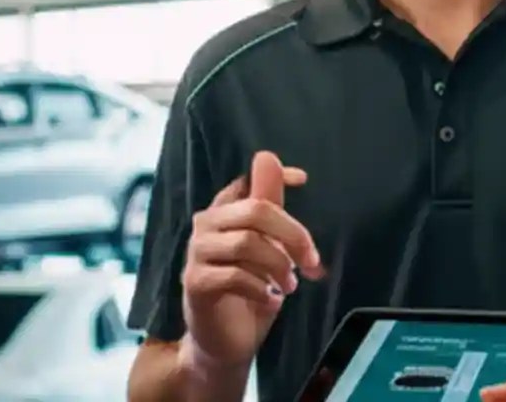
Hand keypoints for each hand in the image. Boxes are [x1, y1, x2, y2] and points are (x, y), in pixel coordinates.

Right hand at [180, 151, 323, 368]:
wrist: (225, 341)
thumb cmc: (249, 289)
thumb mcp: (268, 246)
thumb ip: (272, 208)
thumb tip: (280, 164)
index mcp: (224, 211)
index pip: (247, 180)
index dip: (275, 176)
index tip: (303, 179)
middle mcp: (206, 225)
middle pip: (255, 210)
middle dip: (292, 234)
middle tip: (310, 262)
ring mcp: (197, 253)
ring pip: (247, 242)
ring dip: (278, 266)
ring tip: (289, 285)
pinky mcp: (195, 282)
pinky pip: (235, 275)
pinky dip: (261, 288)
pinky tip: (271, 300)